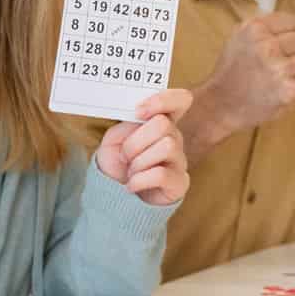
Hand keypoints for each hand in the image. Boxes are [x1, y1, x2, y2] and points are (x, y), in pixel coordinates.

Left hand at [95, 87, 192, 205]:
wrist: (115, 196)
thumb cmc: (118, 164)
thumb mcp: (114, 139)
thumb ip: (127, 124)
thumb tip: (140, 117)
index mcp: (161, 123)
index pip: (180, 100)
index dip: (164, 100)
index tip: (139, 112)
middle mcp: (175, 139)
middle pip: (164, 124)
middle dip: (136, 141)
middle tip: (126, 156)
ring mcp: (180, 161)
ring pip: (167, 146)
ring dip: (139, 161)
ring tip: (131, 172)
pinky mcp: (180, 183)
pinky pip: (162, 174)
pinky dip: (139, 180)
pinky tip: (132, 185)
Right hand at [198, 11, 294, 136]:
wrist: (220, 105)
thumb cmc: (230, 72)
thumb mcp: (238, 38)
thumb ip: (263, 27)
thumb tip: (291, 20)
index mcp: (254, 29)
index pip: (290, 21)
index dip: (287, 34)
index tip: (280, 46)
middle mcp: (267, 45)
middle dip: (294, 53)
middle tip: (282, 65)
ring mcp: (278, 68)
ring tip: (285, 79)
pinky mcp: (287, 89)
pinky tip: (289, 91)